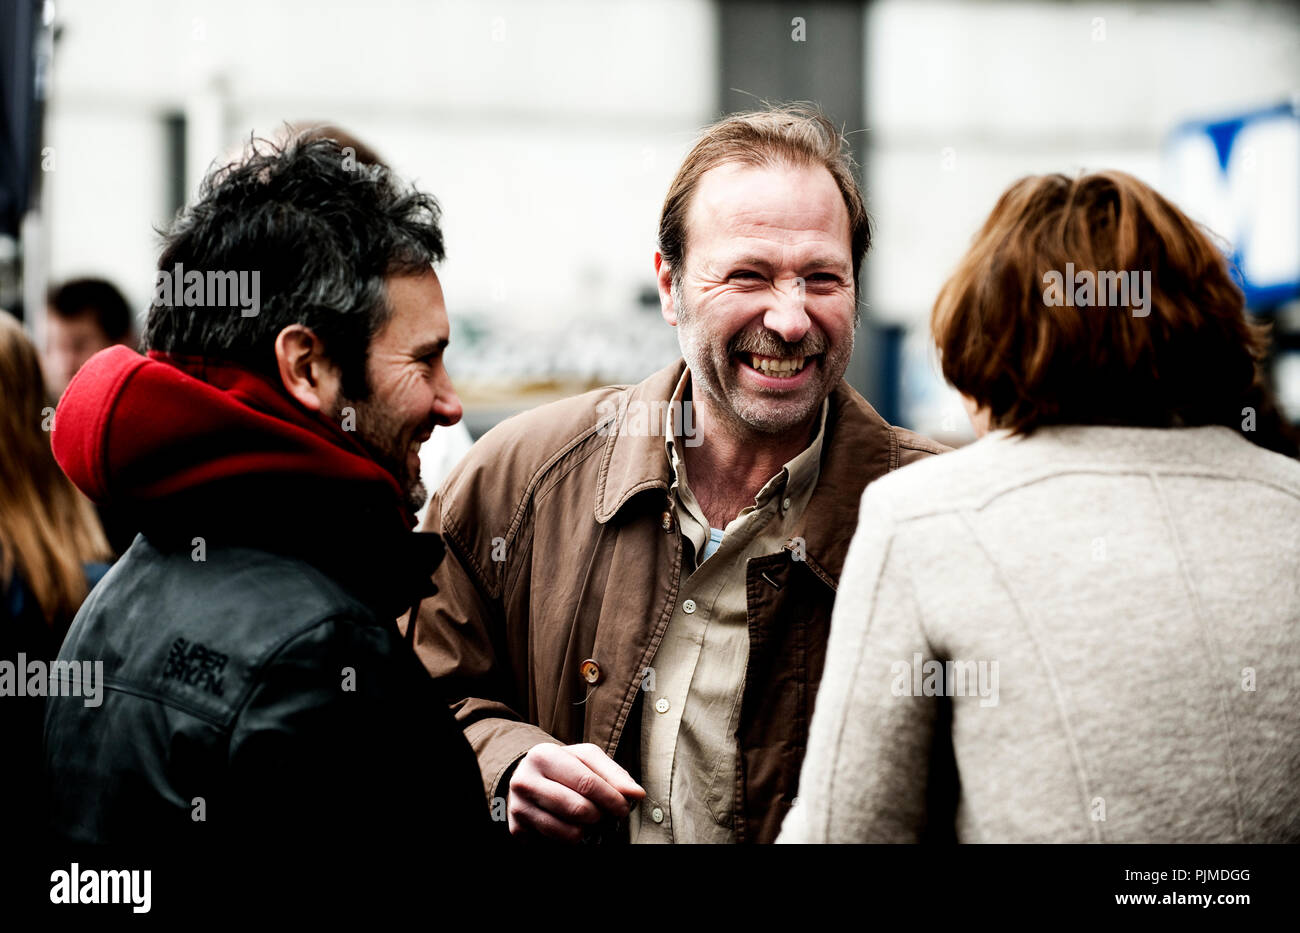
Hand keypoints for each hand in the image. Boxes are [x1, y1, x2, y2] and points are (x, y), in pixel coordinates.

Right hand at [507, 742, 645, 841]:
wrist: (527, 778)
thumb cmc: (563, 768)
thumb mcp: (585, 759)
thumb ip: (613, 773)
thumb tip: (636, 794)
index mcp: (543, 756)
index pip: (586, 782)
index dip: (612, 798)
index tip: (624, 807)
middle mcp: (525, 781)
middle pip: (578, 809)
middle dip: (600, 815)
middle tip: (604, 813)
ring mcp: (518, 807)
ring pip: (568, 832)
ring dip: (587, 829)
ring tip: (587, 818)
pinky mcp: (517, 829)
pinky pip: (556, 844)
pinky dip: (569, 838)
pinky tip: (568, 824)